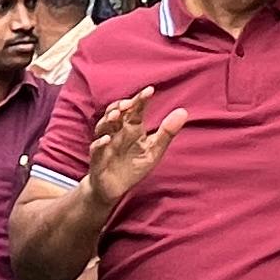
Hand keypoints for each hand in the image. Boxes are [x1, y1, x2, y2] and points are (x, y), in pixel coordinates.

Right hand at [82, 88, 190, 208]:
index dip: (141, 99)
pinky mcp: (97, 158)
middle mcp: (117, 132)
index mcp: (132, 128)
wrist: (114, 189)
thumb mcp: (154, 150)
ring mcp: (106, 143)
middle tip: (129, 103)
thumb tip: (183, 111)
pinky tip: (107, 139)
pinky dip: (100, 142)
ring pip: (103, 127)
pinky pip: (96, 148)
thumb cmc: (133, 166)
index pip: (135, 110)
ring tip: (117, 115)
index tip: (150, 90)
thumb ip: (167, 132)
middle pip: (116, 113)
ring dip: (108, 120)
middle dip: (120, 106)